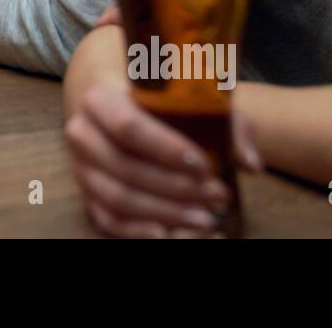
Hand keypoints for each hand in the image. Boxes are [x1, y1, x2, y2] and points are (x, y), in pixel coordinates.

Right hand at [65, 82, 261, 237]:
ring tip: (204, 216)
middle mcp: (82, 133)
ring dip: (165, 212)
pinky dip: (136, 231)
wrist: (111, 107)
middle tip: (217, 194)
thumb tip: (250, 163)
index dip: (166, 149)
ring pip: (118, 197)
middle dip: (176, 187)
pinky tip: (166, 233)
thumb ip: (224, 123)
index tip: (202, 164)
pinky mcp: (86, 193)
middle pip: (126, 167)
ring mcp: (80, 167)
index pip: (128, 126)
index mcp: (99, 100)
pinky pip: (107, 219)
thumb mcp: (187, 98)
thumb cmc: (154, 101)